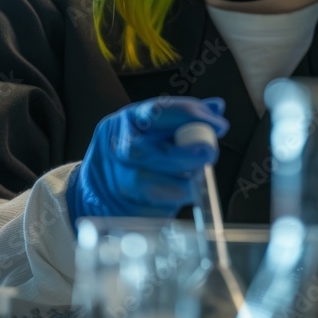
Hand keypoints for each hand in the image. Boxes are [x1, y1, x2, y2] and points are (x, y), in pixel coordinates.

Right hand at [65, 96, 227, 224]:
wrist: (99, 189)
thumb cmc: (136, 154)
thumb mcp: (155, 128)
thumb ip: (183, 119)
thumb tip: (216, 108)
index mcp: (127, 121)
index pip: (157, 112)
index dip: (191, 116)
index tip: (219, 125)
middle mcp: (116, 148)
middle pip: (149, 150)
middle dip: (184, 153)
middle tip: (209, 154)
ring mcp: (115, 181)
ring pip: (146, 182)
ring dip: (181, 182)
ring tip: (197, 178)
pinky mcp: (121, 208)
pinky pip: (150, 208)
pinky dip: (171, 202)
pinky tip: (183, 194)